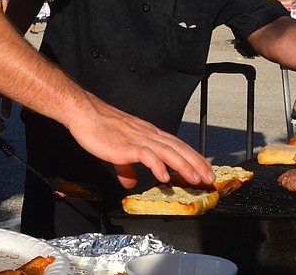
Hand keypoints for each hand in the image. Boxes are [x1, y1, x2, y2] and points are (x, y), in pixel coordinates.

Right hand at [65, 95, 214, 189]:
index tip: (205, 169)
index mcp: (149, 134)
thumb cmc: (101, 128)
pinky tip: (165, 176)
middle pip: (178, 148)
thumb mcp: (118, 152)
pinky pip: (146, 155)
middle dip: (196, 163)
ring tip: (195, 179)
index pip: (178, 145)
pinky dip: (157, 165)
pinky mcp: (126, 145)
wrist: (85, 114)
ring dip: (184, 166)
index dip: (194, 158)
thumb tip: (130, 182)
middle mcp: (148, 135)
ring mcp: (138, 139)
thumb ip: (127, 167)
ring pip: (168, 152)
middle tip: (210, 178)